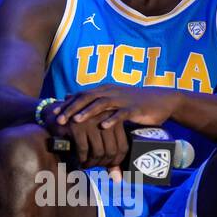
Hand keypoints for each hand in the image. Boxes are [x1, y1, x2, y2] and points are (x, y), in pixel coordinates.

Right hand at [42, 98, 128, 172]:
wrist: (58, 117)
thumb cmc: (82, 132)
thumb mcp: (98, 141)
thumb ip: (110, 157)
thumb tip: (118, 179)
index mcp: (115, 120)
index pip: (123, 147)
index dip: (116, 162)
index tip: (107, 166)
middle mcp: (106, 119)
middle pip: (112, 151)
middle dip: (103, 164)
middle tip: (95, 167)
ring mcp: (91, 122)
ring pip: (98, 151)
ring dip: (92, 164)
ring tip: (87, 165)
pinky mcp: (77, 126)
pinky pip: (84, 149)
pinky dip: (82, 159)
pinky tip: (80, 161)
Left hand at [53, 85, 176, 131]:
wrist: (162, 100)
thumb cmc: (136, 102)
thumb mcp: (114, 100)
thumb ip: (96, 102)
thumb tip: (75, 102)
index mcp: (105, 90)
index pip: (82, 94)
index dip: (67, 103)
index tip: (54, 113)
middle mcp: (112, 92)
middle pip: (87, 98)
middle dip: (72, 108)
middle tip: (59, 119)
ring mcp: (123, 99)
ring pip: (101, 104)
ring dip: (87, 112)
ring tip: (76, 121)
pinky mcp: (135, 108)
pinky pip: (121, 114)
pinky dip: (112, 119)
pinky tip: (103, 127)